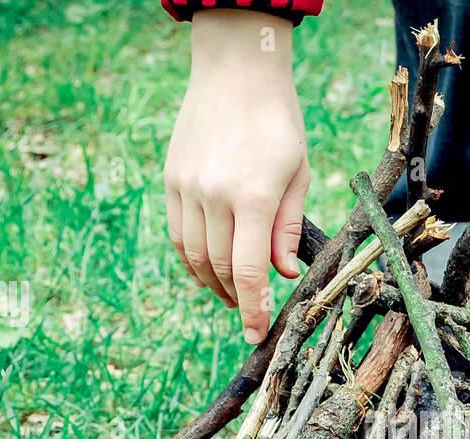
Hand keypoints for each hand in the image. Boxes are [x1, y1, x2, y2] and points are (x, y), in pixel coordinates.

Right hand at [164, 10, 308, 343]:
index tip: (256, 334)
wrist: (235, 71)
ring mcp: (188, 188)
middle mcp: (215, 196)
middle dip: (236, 300)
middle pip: (221, 269)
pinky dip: (192, 261)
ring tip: (231, 295)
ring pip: (195, 257)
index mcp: (254, 196)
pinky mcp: (171, 181)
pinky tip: (208, 270)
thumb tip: (284, 274)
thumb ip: (288, 227)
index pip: (249, 271)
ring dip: (213, 285)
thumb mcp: (297, 173)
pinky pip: (178, 236)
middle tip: (250, 313)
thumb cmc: (278, 122)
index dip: (252, 310)